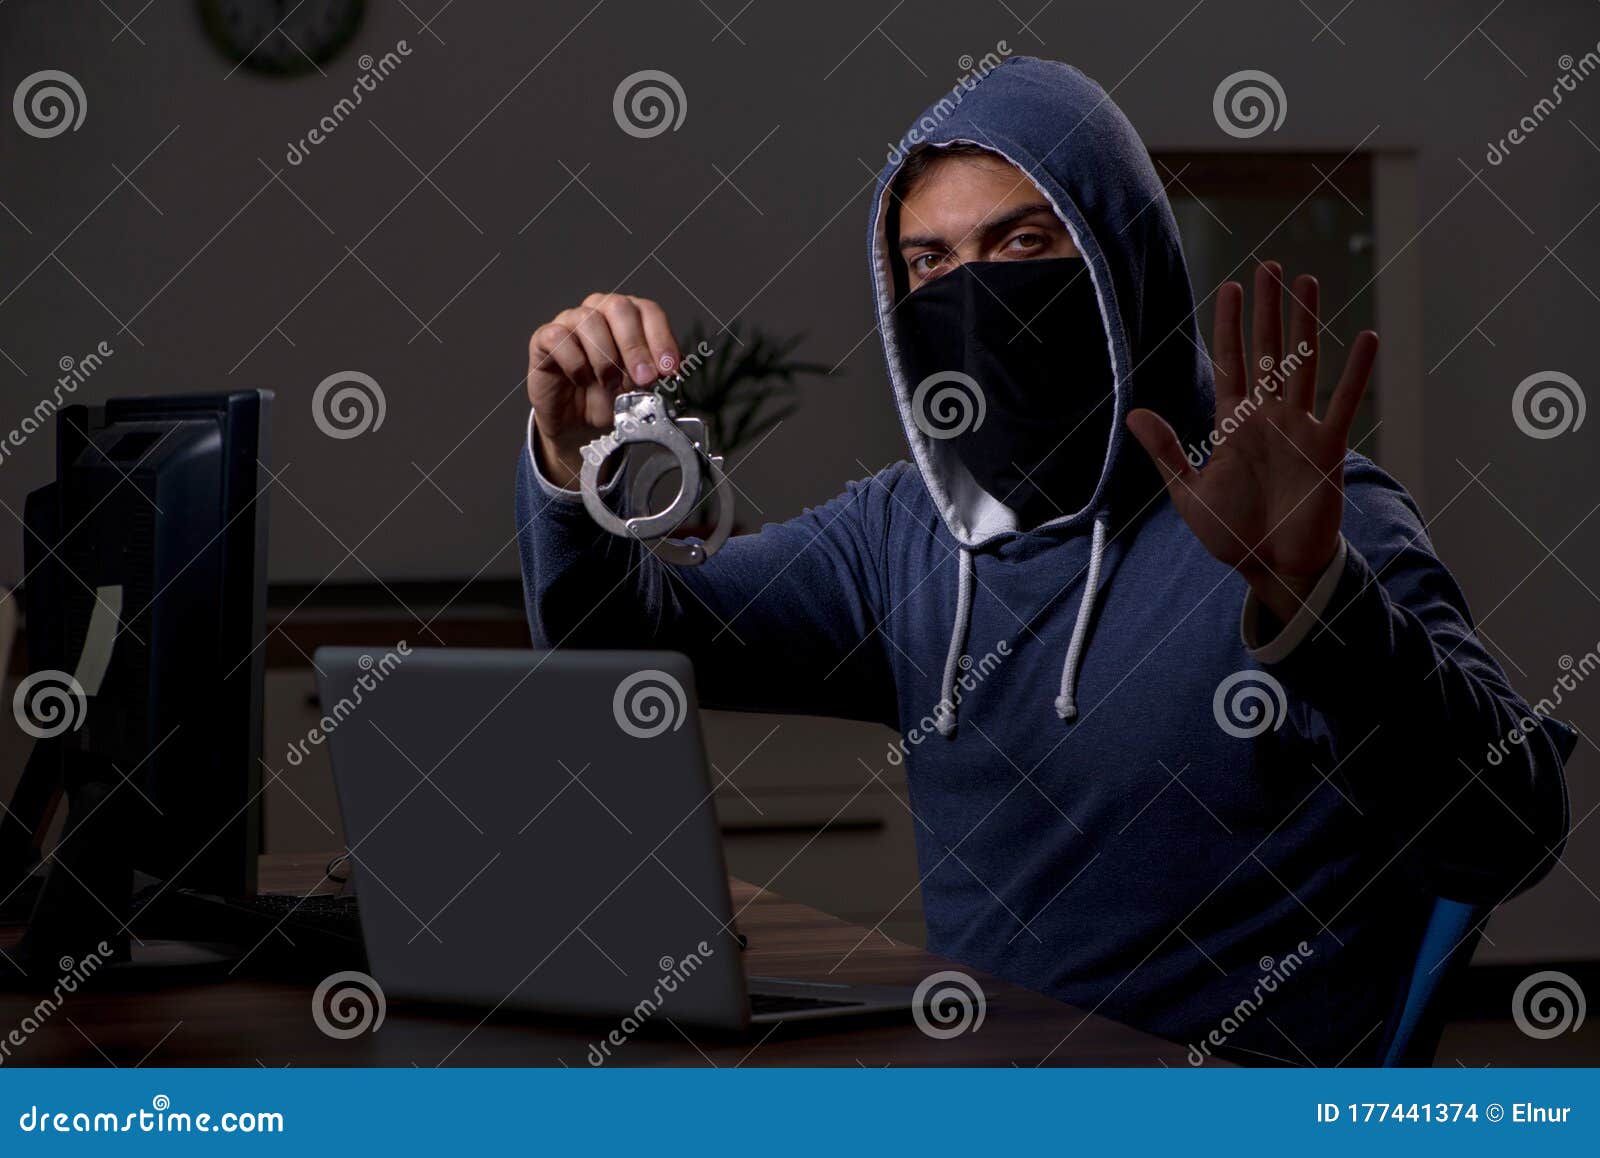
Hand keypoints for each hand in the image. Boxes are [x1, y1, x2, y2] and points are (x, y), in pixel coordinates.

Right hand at [527, 293, 682, 487]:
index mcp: (628, 318)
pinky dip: (575, 364)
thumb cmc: (607, 398)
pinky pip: (559, 338)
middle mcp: (599, 311)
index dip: (661, 338)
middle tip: (643, 378)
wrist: (577, 423)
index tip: (668, 367)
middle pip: (620, 308)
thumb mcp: (639, 390)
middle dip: (635, 347)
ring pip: (590, 321)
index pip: (648, 311)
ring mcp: (570, 320)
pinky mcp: (545, 337)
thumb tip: (664, 370)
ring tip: (608, 384)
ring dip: (605, 359)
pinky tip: (580, 380)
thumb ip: (652, 374)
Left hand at [1126, 262, 1377, 623]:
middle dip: (1267, 309)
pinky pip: (1344, 405)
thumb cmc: (1232, 534)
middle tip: (1270, 266)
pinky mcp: (1328, 449)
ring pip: (1303, 365)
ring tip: (1308, 282)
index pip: (1231, 363)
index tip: (1231, 287)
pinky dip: (1355, 374)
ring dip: (1306, 324)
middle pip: (1267, 351)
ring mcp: (1300, 429)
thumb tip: (1136, 414)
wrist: (1270, 568)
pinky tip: (1365, 338)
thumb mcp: (1189, 493)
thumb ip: (1168, 452)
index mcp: (1234, 425)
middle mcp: (1268, 418)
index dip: (1230, 325)